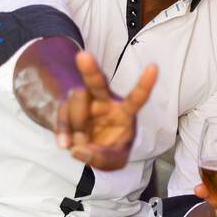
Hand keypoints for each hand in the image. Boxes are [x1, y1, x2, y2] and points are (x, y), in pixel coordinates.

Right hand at [58, 52, 157, 170]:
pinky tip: (65, 144)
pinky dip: (63, 133)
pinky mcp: (67, 108)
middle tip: (83, 56)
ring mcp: (84, 102)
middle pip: (97, 82)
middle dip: (90, 69)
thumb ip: (103, 159)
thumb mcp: (115, 160)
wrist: (89, 148)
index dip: (145, 84)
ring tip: (81, 143)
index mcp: (125, 110)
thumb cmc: (110, 148)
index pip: (137, 97)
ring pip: (76, 102)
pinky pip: (62, 115)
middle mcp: (105, 101)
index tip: (154, 67)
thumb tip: (78, 151)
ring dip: (77, 126)